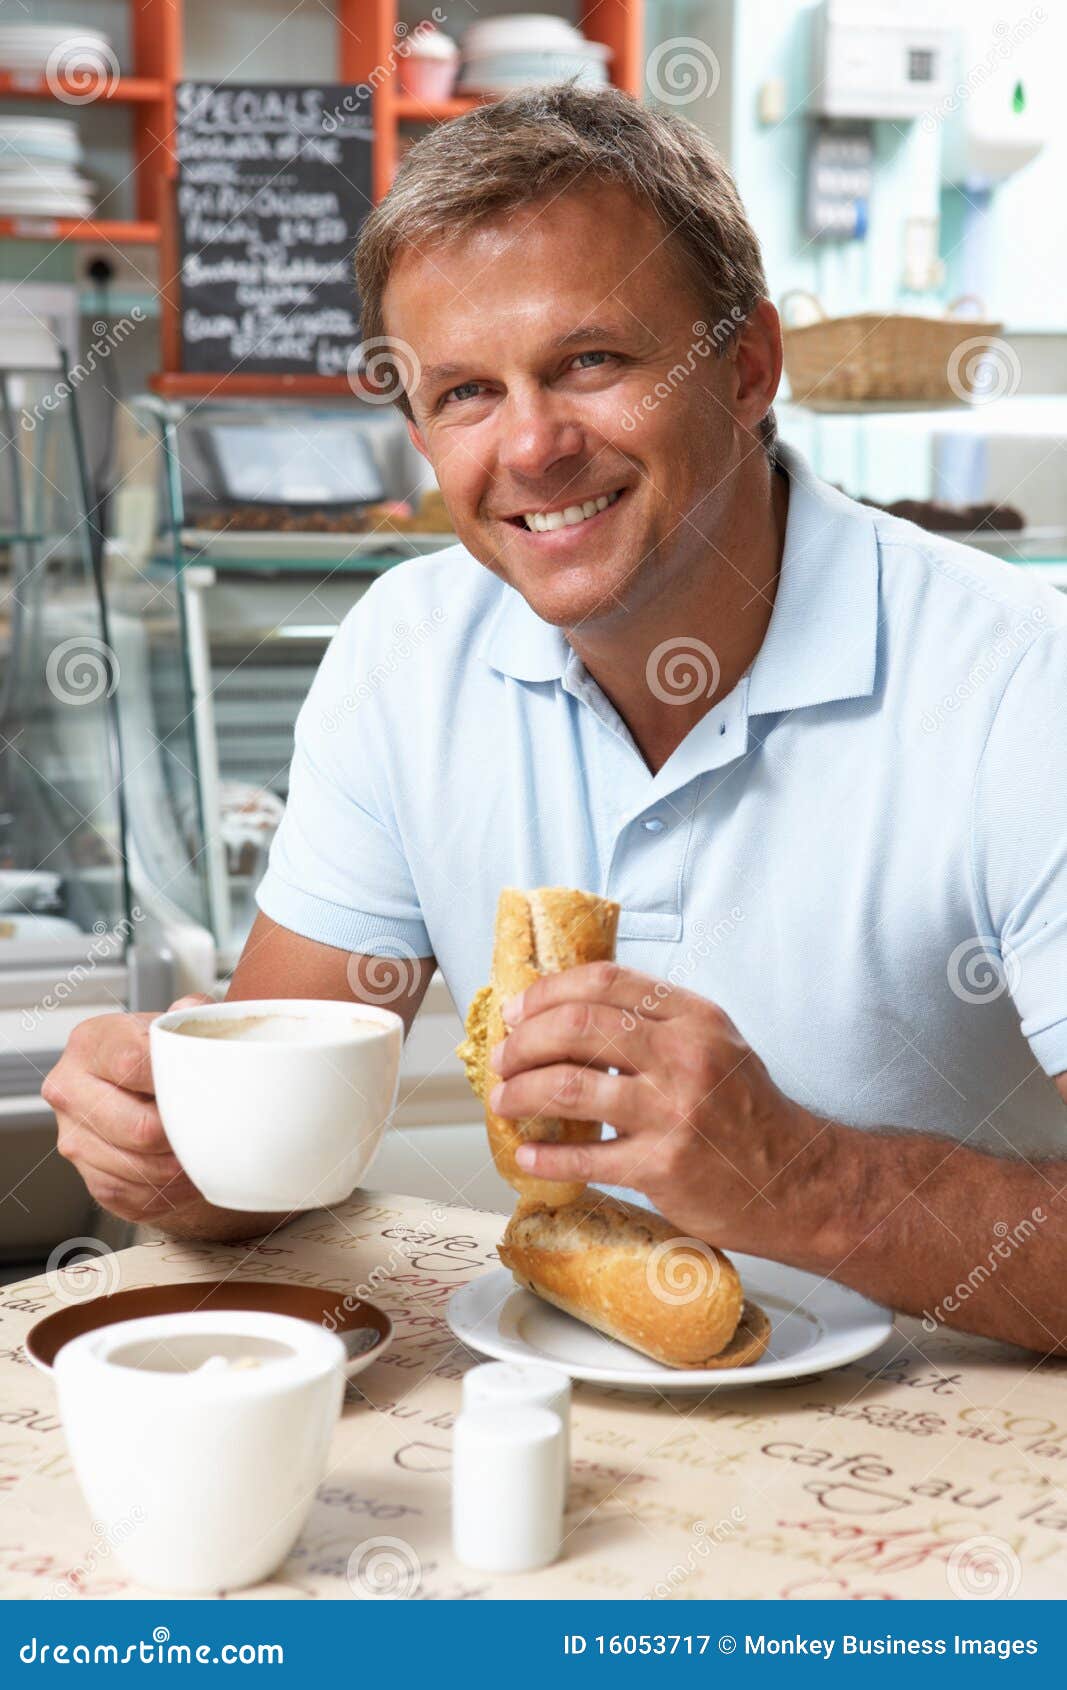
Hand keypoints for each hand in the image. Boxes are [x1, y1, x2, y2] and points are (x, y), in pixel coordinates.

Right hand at [43, 996, 210, 1223]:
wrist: (142, 1093)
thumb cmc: (162, 1057)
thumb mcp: (177, 1024)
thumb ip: (190, 1012)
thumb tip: (189, 1012)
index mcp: (90, 1043)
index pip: (131, 1064)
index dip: (175, 1079)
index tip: (204, 1083)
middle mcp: (69, 1091)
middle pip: (139, 1128)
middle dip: (184, 1132)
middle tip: (213, 1126)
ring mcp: (74, 1139)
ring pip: (140, 1169)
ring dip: (182, 1167)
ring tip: (208, 1151)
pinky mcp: (90, 1179)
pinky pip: (136, 1197)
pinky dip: (171, 1191)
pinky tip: (190, 1172)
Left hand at [487, 962, 823, 1252]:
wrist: (796, 1182)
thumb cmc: (746, 1113)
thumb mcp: (716, 1046)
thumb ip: (657, 1024)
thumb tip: (571, 1014)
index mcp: (694, 1019)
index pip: (606, 983)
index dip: (549, 992)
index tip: (519, 1012)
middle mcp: (685, 1057)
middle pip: (579, 1026)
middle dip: (524, 1041)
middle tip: (504, 1059)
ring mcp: (674, 1112)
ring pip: (571, 1087)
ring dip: (521, 1093)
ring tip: (504, 1101)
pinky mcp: (664, 1166)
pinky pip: (587, 1157)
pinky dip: (547, 1156)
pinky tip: (528, 1155)